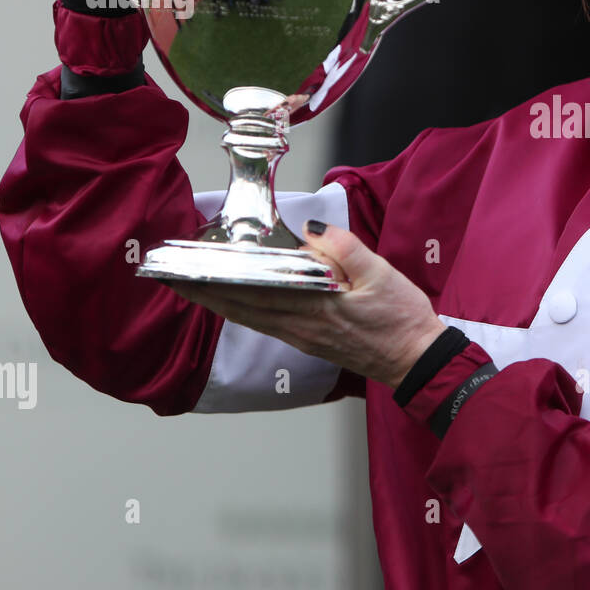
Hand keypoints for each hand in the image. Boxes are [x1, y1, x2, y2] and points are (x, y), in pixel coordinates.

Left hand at [164, 222, 445, 390]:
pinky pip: (265, 324)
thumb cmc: (403, 319)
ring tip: (190, 289)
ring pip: (250, 318)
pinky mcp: (310, 342)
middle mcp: (301, 326)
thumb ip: (345, 249)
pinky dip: (241, 313)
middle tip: (171, 278)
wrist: (417, 360)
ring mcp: (303, 337)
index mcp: (316, 306)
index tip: (189, 267)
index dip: (219, 279)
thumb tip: (310, 229)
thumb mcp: (382, 275)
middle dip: (205, 292)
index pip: (256, 289)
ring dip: (217, 304)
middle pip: (243, 307)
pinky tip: (232, 305)